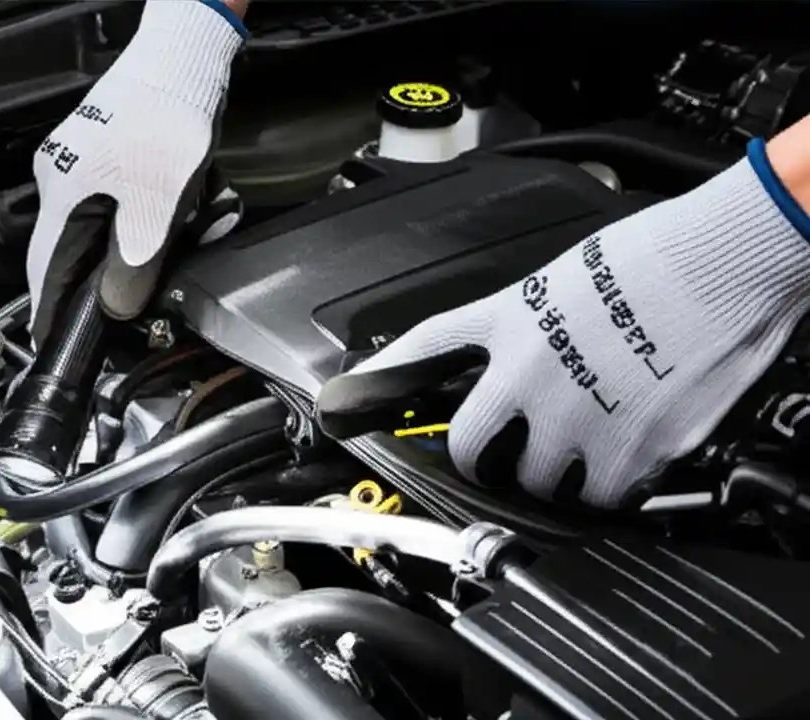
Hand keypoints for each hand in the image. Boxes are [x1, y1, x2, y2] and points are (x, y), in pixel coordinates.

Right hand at [25, 0, 245, 343]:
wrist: (183, 61)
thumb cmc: (166, 123)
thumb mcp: (157, 209)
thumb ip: (134, 267)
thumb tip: (116, 308)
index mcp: (62, 198)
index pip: (46, 273)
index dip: (52, 313)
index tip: (54, 341)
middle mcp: (60, 180)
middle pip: (74, 252)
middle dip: (111, 274)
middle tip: (140, 292)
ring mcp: (81, 165)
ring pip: (103, 227)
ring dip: (141, 242)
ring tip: (179, 230)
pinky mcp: (106, 154)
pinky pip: (122, 203)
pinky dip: (151, 215)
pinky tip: (182, 207)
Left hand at [318, 147, 809, 508]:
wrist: (729, 257)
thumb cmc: (662, 254)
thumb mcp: (569, 278)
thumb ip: (533, 324)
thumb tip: (521, 354)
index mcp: (513, 319)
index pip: (425, 349)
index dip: (380, 378)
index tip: (344, 399)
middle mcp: (530, 372)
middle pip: (473, 448)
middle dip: (482, 460)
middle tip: (503, 457)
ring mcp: (577, 415)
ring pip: (539, 482)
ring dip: (554, 477)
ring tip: (582, 446)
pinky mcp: (630, 448)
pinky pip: (602, 495)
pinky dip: (610, 487)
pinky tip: (624, 457)